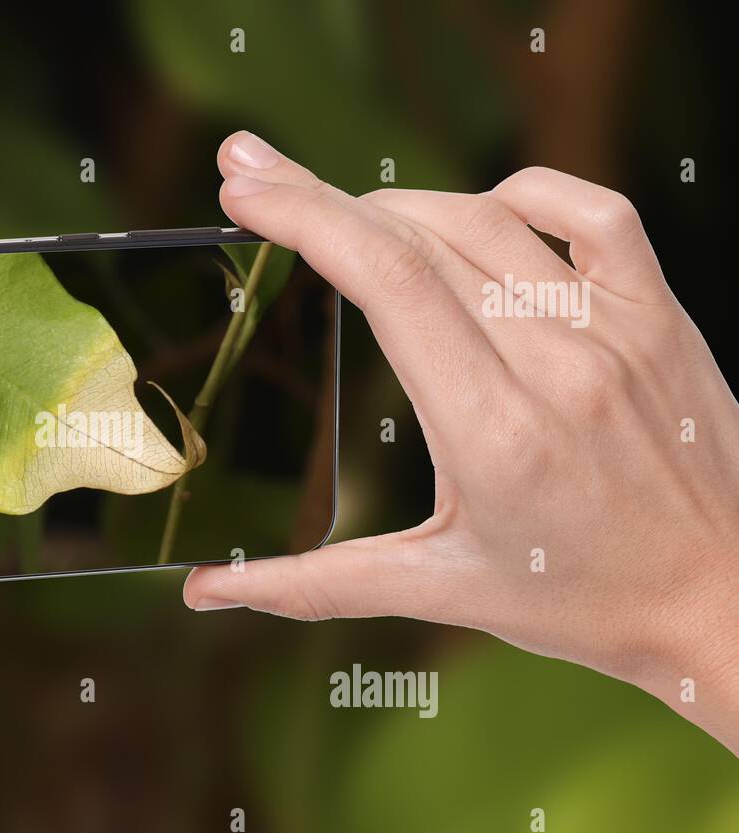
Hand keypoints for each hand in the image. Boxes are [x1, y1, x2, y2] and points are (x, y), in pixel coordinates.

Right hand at [185, 131, 738, 753]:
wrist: (727, 599)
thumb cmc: (579, 599)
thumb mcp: (439, 591)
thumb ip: (312, 586)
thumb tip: (206, 594)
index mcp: (493, 431)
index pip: (385, 280)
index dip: (303, 215)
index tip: (241, 187)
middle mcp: (558, 363)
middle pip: (420, 235)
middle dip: (320, 194)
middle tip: (252, 171)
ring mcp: (618, 328)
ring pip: (488, 217)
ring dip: (400, 204)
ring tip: (344, 214)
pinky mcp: (660, 313)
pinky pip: (592, 210)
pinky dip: (522, 191)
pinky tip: (480, 209)